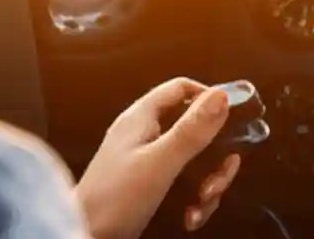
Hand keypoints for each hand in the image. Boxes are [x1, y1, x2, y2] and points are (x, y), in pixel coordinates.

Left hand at [76, 78, 242, 238]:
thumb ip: (191, 131)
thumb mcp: (159, 163)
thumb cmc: (114, 198)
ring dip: (207, 183)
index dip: (207, 98)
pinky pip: (182, 186)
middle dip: (214, 155)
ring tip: (201, 204)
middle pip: (194, 130)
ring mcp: (145, 163)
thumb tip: (221, 95)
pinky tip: (190, 218)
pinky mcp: (147, 189)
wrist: (83, 237)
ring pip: (193, 162)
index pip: (180, 89)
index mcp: (141, 119)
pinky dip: (193, 201)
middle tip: (218, 179)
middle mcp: (144, 136)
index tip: (230, 120)